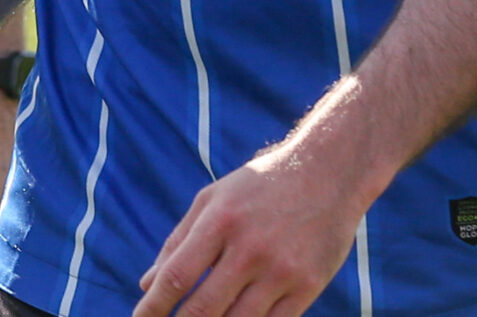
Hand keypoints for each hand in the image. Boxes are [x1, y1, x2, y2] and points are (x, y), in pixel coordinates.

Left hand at [133, 140, 369, 316]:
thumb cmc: (260, 186)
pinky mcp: (308, 286)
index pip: (177, 276)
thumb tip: (148, 284)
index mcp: (220, 221)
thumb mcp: (213, 198)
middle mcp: (250, 248)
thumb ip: (178, 241)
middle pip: (203, 308)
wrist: (328, 173)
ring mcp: (282, 271)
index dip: (153, 306)